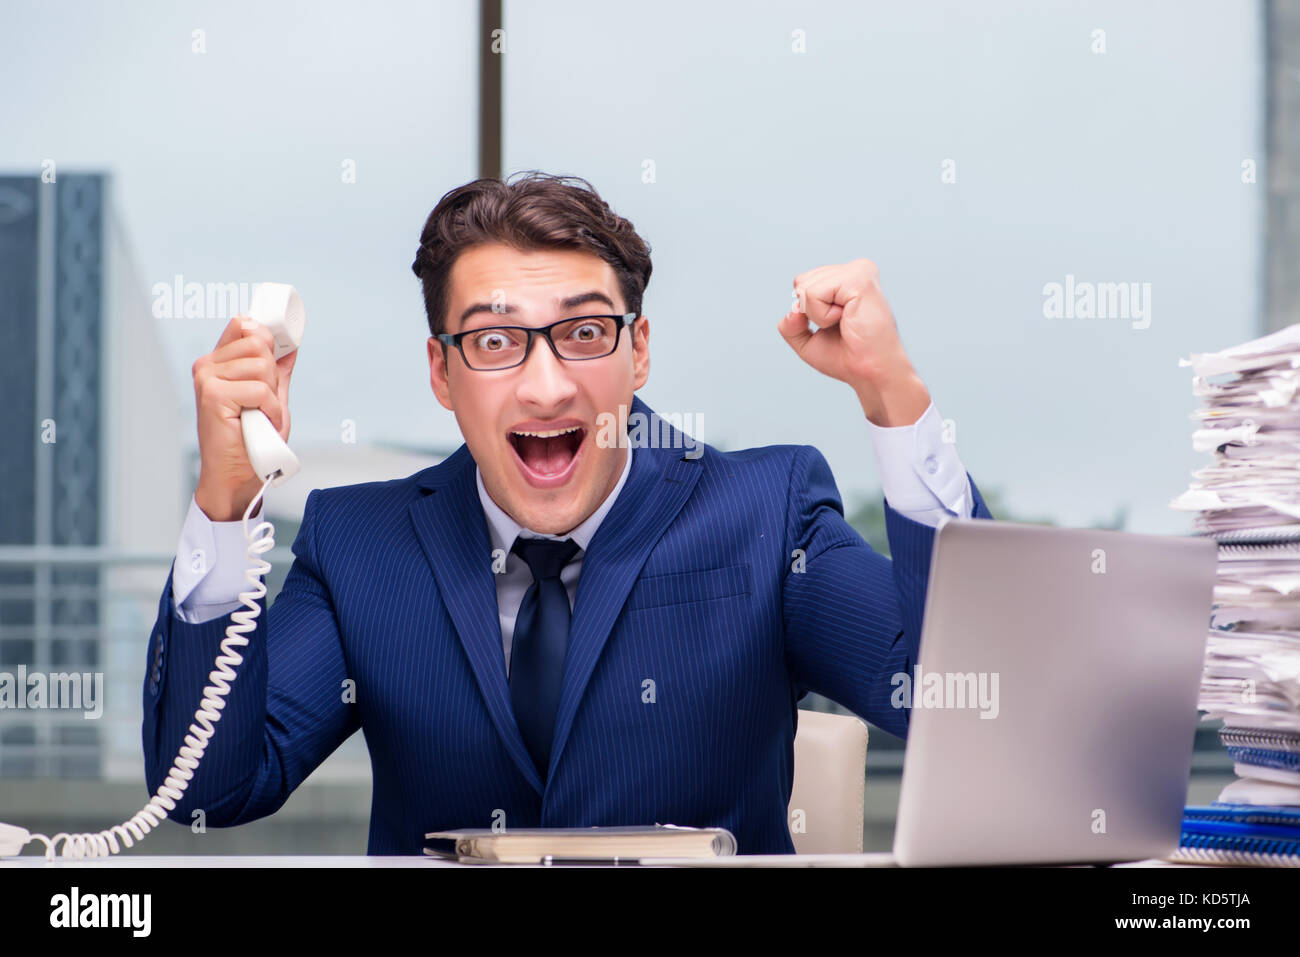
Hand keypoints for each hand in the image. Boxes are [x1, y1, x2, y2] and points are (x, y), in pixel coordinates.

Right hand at [192, 316, 297, 520]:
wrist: (236, 475)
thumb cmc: (250, 441)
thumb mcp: (270, 399)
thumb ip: (277, 372)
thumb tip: (290, 347)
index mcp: (217, 362)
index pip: (243, 325)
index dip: (266, 339)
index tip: (273, 362)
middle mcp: (207, 366)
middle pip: (259, 345)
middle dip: (273, 376)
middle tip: (264, 403)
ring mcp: (207, 378)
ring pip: (262, 367)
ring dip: (272, 397)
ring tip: (259, 415)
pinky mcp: (213, 394)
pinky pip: (260, 389)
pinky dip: (270, 409)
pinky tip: (259, 422)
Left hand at [778, 258, 930, 426]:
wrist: (871, 372)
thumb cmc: (848, 357)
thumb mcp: (807, 341)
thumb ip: (790, 324)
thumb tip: (793, 309)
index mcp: (846, 278)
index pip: (803, 282)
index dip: (807, 311)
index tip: (835, 324)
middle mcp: (854, 270)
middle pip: (801, 282)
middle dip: (811, 312)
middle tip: (841, 325)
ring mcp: (858, 271)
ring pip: (805, 287)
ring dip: (818, 315)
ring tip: (846, 322)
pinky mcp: (858, 279)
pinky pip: (814, 294)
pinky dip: (823, 315)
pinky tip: (847, 319)